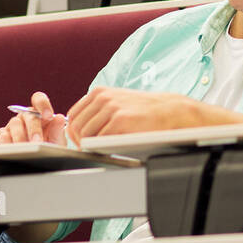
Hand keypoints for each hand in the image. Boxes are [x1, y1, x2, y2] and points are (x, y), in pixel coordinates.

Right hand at [0, 91, 66, 145]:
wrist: (37, 165)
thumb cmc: (48, 149)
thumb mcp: (56, 142)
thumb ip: (58, 131)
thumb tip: (59, 118)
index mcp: (40, 113)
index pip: (39, 99)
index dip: (43, 105)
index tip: (48, 116)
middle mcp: (26, 116)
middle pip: (28, 115)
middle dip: (34, 129)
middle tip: (38, 142)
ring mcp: (13, 125)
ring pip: (15, 124)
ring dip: (21, 137)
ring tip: (26, 148)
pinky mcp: (2, 135)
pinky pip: (2, 134)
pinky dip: (7, 141)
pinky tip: (13, 148)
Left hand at [66, 88, 201, 141]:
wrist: (169, 110)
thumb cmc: (144, 110)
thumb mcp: (117, 101)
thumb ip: (99, 109)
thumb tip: (78, 127)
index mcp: (99, 92)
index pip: (73, 115)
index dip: (74, 131)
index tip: (81, 141)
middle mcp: (102, 98)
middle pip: (76, 126)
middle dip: (79, 141)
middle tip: (89, 150)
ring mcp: (111, 108)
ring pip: (86, 134)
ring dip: (90, 145)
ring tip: (100, 150)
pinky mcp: (120, 121)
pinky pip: (100, 139)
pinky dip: (101, 147)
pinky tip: (109, 149)